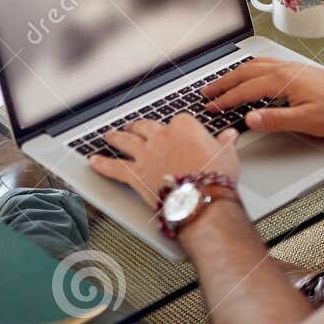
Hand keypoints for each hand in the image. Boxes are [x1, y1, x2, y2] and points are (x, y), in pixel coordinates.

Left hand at [88, 115, 239, 204]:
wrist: (201, 200)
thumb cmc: (216, 179)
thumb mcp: (227, 156)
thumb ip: (224, 143)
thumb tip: (230, 136)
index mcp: (184, 126)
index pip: (177, 122)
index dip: (176, 131)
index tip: (176, 136)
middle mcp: (161, 136)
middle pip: (145, 127)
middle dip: (137, 127)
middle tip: (132, 127)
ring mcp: (146, 153)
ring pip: (126, 141)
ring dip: (116, 138)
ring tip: (109, 136)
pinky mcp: (135, 173)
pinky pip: (114, 167)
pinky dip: (102, 164)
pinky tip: (93, 161)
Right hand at [200, 57, 323, 137]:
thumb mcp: (307, 121)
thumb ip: (276, 120)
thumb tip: (249, 119)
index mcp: (281, 80)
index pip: (245, 90)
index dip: (226, 100)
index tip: (211, 108)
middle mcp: (283, 69)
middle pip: (244, 73)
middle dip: (222, 83)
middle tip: (206, 93)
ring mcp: (289, 67)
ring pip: (253, 66)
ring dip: (234, 74)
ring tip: (221, 83)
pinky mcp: (296, 70)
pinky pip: (264, 64)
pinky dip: (249, 69)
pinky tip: (249, 73)